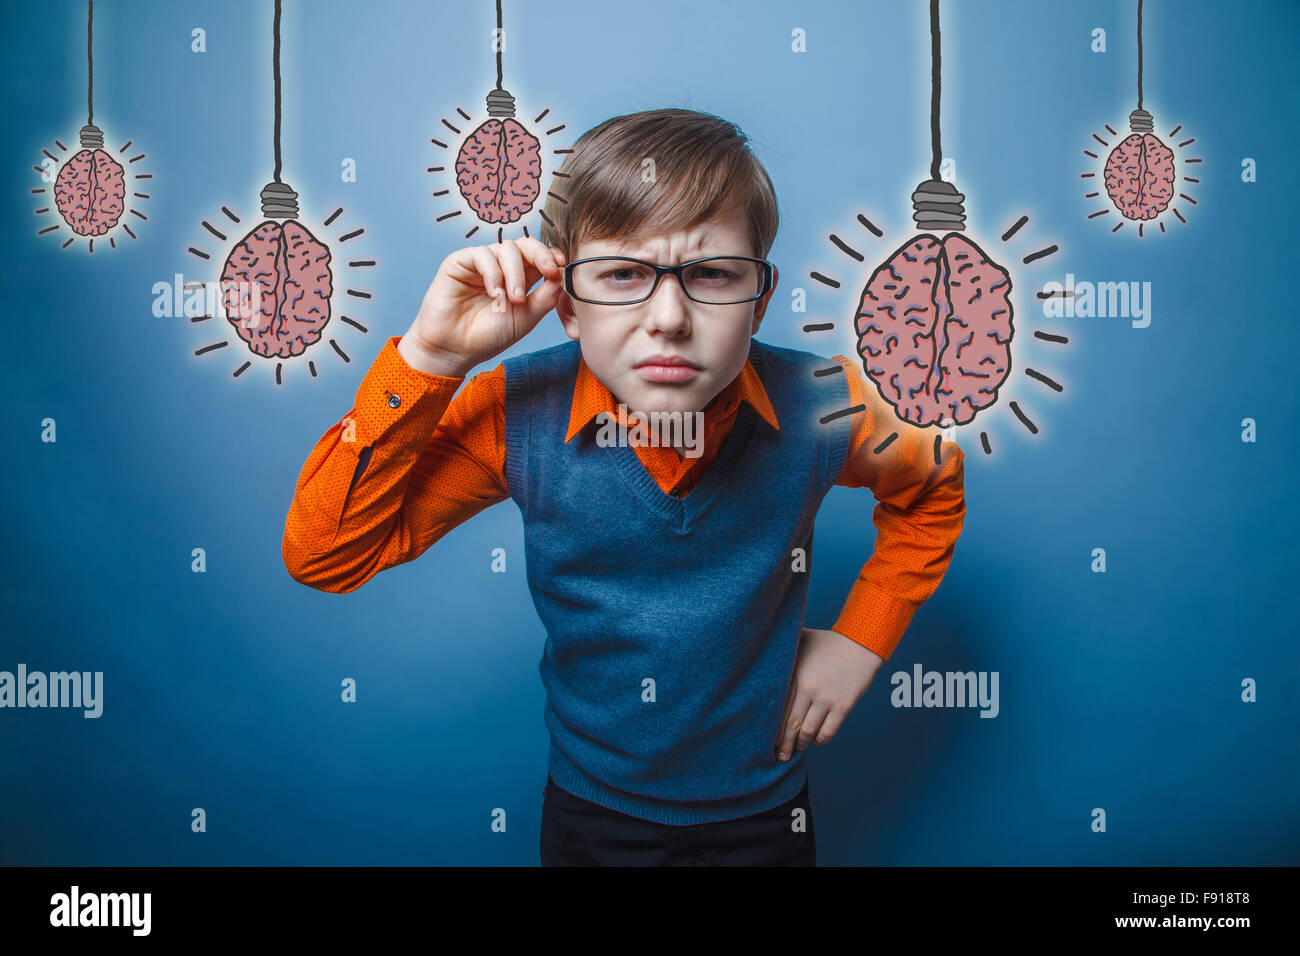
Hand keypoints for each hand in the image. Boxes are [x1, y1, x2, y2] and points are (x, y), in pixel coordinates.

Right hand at [398, 236, 565, 377]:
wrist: (455, 350)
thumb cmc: (489, 336)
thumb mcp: (526, 317)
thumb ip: (546, 296)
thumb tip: (562, 273)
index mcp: (519, 278)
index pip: (538, 256)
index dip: (550, 256)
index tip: (560, 267)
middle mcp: (500, 267)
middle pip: (525, 245)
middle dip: (540, 254)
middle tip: (549, 272)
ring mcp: (480, 264)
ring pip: (506, 249)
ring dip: (516, 272)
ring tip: (514, 299)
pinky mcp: (459, 262)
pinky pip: (482, 254)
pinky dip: (493, 272)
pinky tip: (495, 294)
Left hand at [774, 627, 883, 760]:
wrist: (861, 643)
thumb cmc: (830, 641)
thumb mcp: (803, 639)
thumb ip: (786, 644)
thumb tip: (767, 640)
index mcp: (795, 674)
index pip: (779, 707)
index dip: (773, 726)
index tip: (767, 738)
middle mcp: (808, 688)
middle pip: (791, 723)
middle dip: (784, 742)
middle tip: (779, 755)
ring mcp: (826, 698)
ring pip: (808, 730)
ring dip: (802, 743)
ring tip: (798, 749)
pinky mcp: (843, 706)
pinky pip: (828, 730)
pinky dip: (820, 739)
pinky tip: (816, 741)